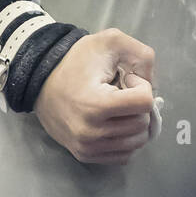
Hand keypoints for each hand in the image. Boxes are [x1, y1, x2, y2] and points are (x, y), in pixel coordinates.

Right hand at [32, 27, 156, 164]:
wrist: (42, 80)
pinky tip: (114, 121)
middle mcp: (92, 132)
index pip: (145, 102)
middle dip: (139, 104)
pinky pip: (123, 156)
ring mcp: (88, 147)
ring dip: (134, 122)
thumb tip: (154, 85)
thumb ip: (142, 55)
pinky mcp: (85, 156)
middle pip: (143, 123)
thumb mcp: (111, 40)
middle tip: (122, 91)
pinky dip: (126, 139)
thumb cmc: (77, 59)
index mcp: (96, 104)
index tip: (126, 78)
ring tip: (117, 107)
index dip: (141, 85)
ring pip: (136, 142)